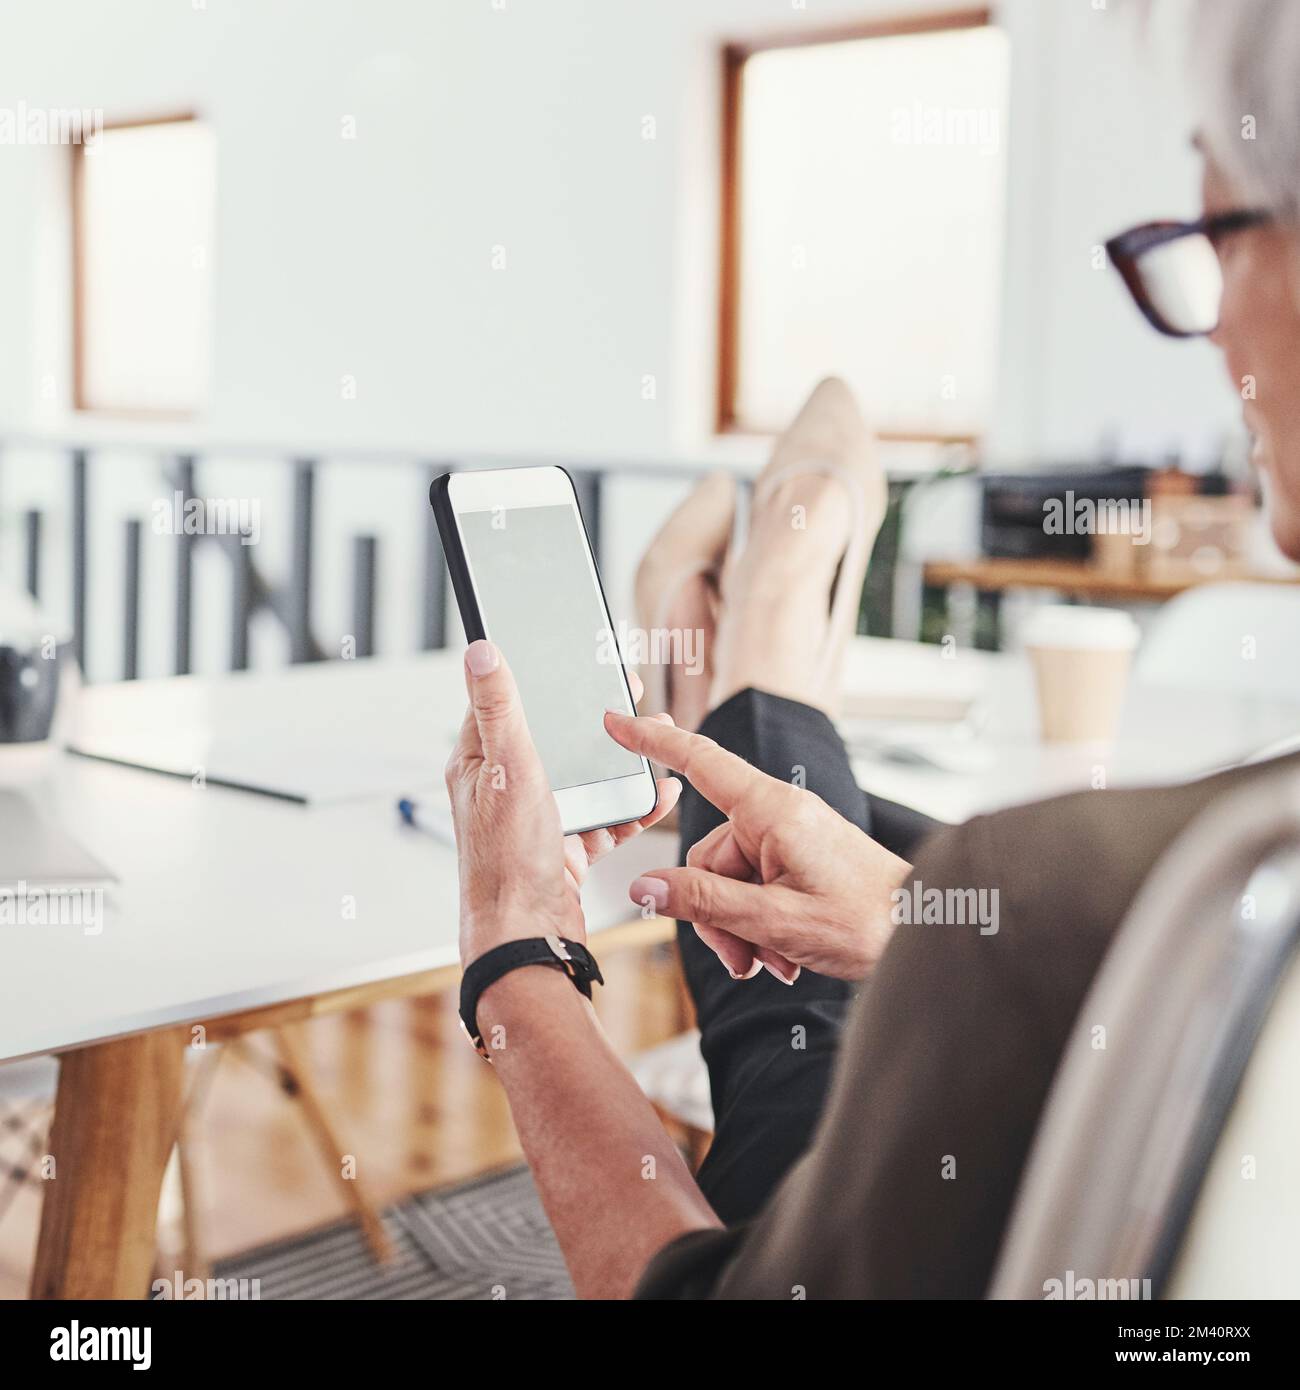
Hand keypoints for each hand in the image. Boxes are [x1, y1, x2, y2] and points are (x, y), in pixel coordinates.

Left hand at [446, 640, 680, 968]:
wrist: (529, 937)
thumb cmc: (506, 860)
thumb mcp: (507, 768)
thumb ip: (500, 707)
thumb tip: (480, 649)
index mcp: (479, 763)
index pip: (508, 704)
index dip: (541, 677)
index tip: (574, 656)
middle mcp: (507, 788)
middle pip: (557, 738)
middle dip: (597, 719)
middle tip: (629, 694)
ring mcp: (539, 819)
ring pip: (588, 776)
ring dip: (624, 761)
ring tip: (659, 740)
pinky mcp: (568, 846)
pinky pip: (607, 816)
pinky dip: (635, 806)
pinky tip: (660, 793)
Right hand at [604, 710, 910, 981]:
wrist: (931, 932)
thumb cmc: (871, 921)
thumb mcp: (776, 920)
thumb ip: (706, 903)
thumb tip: (645, 888)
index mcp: (773, 811)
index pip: (700, 763)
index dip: (653, 742)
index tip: (616, 720)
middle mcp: (780, 816)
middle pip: (708, 857)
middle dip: (715, 914)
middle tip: (744, 960)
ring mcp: (793, 838)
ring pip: (730, 882)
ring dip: (741, 929)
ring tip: (773, 962)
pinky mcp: (803, 859)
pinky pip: (757, 888)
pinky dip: (761, 925)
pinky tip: (785, 957)